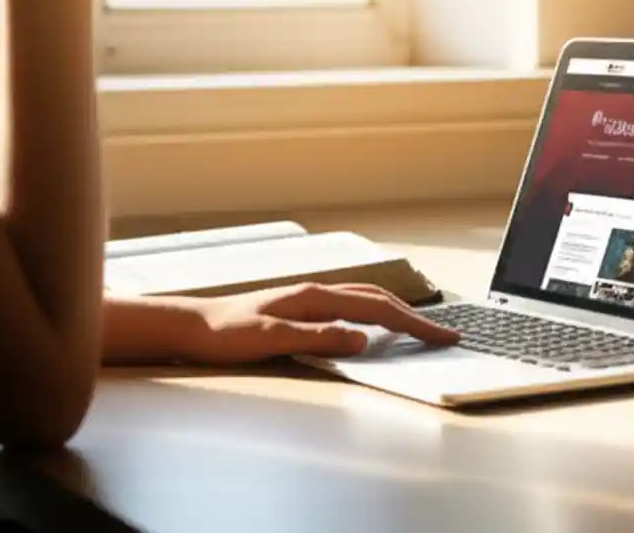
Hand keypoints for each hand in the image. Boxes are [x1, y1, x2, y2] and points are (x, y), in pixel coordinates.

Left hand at [180, 284, 459, 363]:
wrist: (188, 326)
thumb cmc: (222, 334)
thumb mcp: (269, 340)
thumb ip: (317, 338)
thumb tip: (361, 339)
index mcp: (315, 296)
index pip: (378, 308)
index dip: (414, 323)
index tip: (443, 336)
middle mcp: (316, 292)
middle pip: (379, 298)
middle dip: (416, 316)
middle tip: (445, 335)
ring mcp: (309, 299)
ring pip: (366, 299)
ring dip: (397, 312)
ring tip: (420, 329)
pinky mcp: (301, 309)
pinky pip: (351, 307)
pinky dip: (375, 315)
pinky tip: (374, 327)